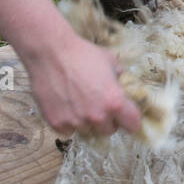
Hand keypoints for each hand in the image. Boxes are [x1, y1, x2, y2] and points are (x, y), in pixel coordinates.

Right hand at [19, 32, 142, 137]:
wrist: (50, 52)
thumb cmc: (83, 54)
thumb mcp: (111, 63)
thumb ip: (121, 80)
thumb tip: (125, 88)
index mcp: (115, 102)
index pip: (132, 125)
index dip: (130, 119)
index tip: (126, 116)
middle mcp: (97, 116)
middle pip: (109, 130)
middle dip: (107, 120)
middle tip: (99, 105)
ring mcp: (75, 121)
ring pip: (88, 130)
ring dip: (87, 121)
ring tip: (79, 102)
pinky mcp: (56, 123)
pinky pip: (68, 130)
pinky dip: (68, 121)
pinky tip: (65, 105)